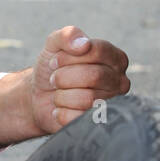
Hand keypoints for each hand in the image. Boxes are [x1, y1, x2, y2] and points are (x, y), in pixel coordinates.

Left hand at [0, 25, 129, 145]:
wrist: (39, 95)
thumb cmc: (54, 68)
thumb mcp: (55, 45)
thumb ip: (68, 35)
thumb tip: (83, 44)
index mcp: (115, 59)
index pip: (97, 51)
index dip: (69, 56)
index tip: (55, 61)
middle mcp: (120, 81)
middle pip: (94, 76)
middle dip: (64, 76)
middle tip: (55, 79)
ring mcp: (111, 104)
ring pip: (87, 98)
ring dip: (61, 95)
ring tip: (58, 94)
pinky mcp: (98, 124)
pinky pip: (77, 118)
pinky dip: (60, 113)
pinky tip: (59, 109)